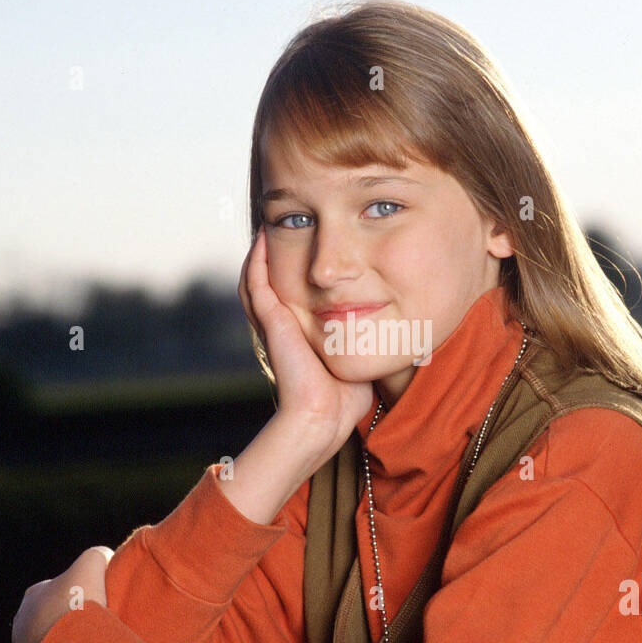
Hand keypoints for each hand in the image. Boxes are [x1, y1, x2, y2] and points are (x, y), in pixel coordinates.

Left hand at [10, 546, 112, 642]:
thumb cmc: (81, 602)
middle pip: (48, 622)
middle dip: (66, 625)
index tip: (96, 608)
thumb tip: (104, 557)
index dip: (80, 600)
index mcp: (35, 594)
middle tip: (91, 632)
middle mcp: (21, 619)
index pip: (59, 594)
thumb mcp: (94, 564)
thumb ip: (97, 555)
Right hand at [238, 225, 375, 460]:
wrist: (323, 417)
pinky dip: (256, 261)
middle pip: (267, 281)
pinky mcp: (272, 323)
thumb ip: (364, 341)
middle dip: (271, 253)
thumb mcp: (356, 358)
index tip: (304, 246)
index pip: (289, 293)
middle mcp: (281, 326)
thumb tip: (386, 329)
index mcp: (297, 334)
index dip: (291, 269)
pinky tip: (262, 240)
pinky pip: (256, 284)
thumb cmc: (343, 399)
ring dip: (259, 252)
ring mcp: (273, 324)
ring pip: (255, 279)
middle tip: (278, 226)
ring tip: (267, 224)